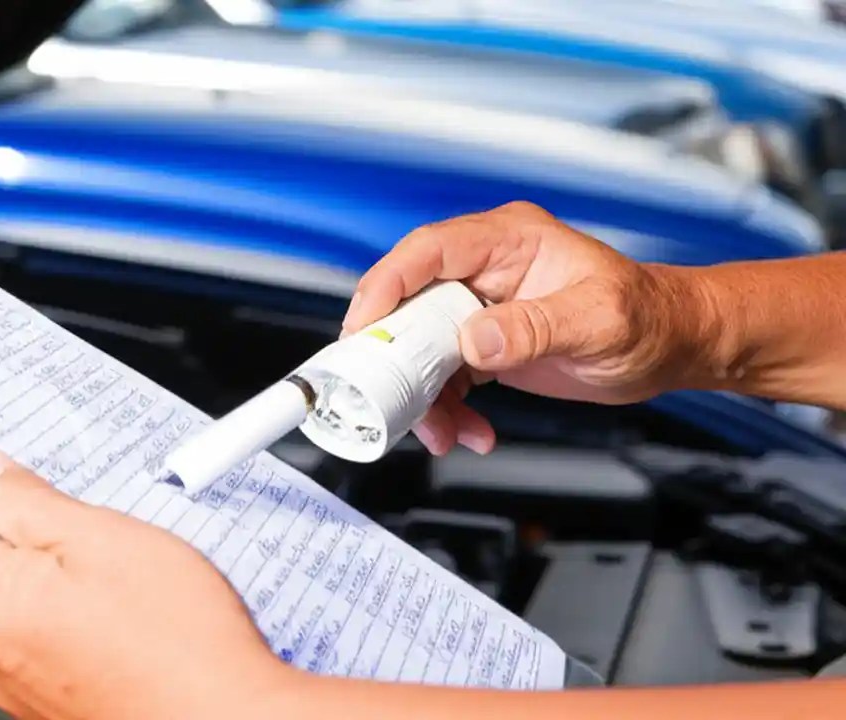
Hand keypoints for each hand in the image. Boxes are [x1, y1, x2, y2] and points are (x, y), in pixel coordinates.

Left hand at [0, 440, 297, 719]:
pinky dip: (89, 626)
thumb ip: (23, 501)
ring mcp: (28, 691)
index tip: (25, 474)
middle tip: (102, 526)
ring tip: (133, 579)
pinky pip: (59, 648)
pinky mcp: (63, 710)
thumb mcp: (100, 537)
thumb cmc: (178, 642)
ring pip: (34, 608)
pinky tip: (137, 621)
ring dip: (70, 583)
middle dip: (42, 537)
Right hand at [342, 201, 702, 455]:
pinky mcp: (481, 343)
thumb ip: (534, 328)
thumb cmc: (648, 316)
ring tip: (443, 432)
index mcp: (508, 240)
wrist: (671, 344)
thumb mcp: (598, 321)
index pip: (427, 251)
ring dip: (422, 395)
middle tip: (387, 397)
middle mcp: (485, 269)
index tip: (364, 329)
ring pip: (419, 348)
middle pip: (410, 304)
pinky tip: (469, 431)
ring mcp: (479, 307)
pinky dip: (447, 409)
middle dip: (396, 357)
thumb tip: (473, 340)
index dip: (386, 286)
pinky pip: (442, 375)